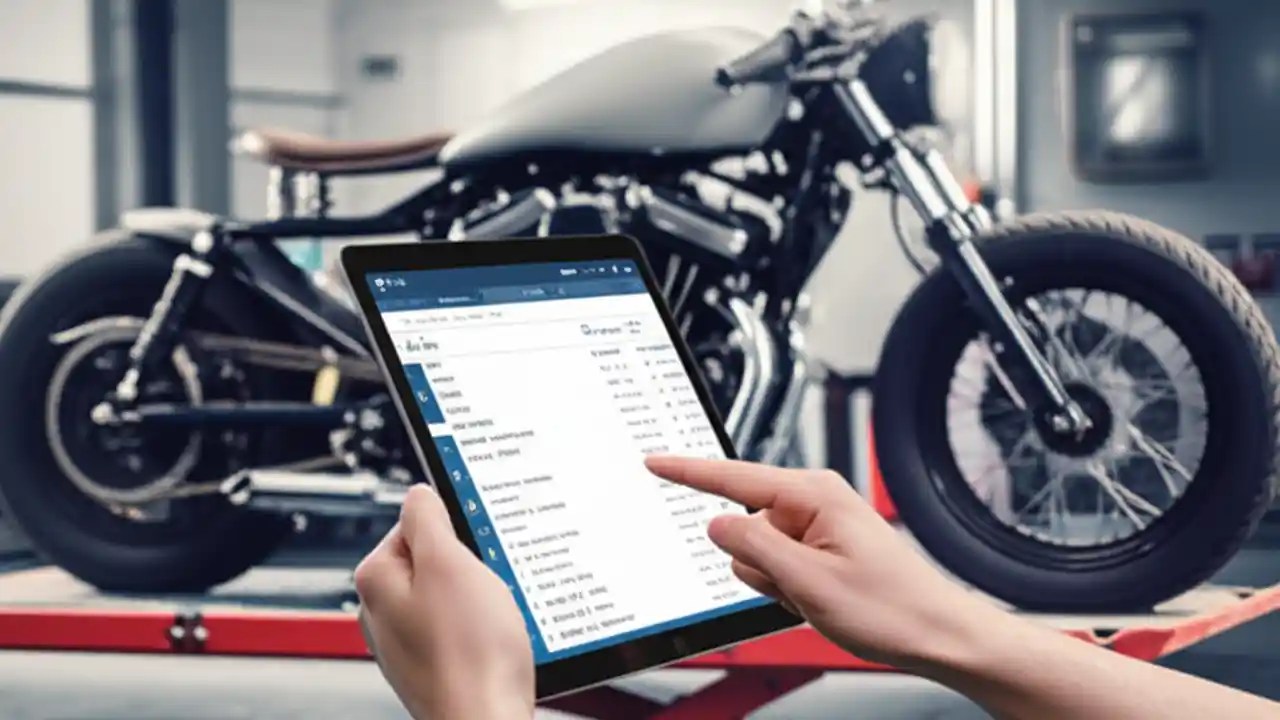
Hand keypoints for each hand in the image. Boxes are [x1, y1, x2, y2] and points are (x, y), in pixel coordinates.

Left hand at [355, 485, 534, 719]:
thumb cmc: (469, 653)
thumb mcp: (449, 563)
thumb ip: (428, 519)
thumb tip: (418, 494)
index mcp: (376, 579)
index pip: (415, 524)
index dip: (453, 530)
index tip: (472, 547)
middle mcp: (382, 613)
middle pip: (434, 561)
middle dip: (468, 567)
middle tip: (486, 587)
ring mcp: (407, 643)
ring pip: (452, 597)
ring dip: (478, 600)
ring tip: (491, 620)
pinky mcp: (434, 666)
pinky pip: (461, 630)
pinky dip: (481, 631)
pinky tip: (493, 643)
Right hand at [645, 456, 1002, 670]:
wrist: (936, 633)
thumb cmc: (892, 607)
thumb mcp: (809, 581)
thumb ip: (755, 547)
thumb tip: (717, 525)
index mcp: (813, 494)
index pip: (733, 478)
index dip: (689, 473)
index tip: (654, 461)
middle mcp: (814, 501)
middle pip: (745, 526)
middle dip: (758, 563)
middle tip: (798, 588)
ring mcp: (817, 525)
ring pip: (758, 552)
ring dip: (776, 581)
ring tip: (817, 595)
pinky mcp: (819, 547)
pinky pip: (777, 565)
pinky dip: (788, 587)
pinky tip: (820, 599)